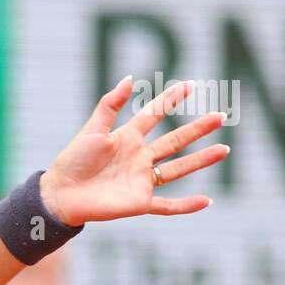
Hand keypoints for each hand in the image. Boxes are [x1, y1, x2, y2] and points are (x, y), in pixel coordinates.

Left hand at [39, 76, 229, 226]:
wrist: (59, 195)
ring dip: (201, 160)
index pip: (155, 114)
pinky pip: (168, 205)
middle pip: (175, 140)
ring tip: (224, 149)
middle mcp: (138, 158)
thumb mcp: (92, 129)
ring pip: (178, 168)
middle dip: (198, 129)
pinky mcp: (139, 202)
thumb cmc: (72, 161)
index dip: (171, 99)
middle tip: (221, 116)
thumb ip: (110, 104)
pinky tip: (206, 201)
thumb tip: (130, 78)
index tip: (191, 84)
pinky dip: (186, 205)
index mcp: (127, 138)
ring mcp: (141, 180)